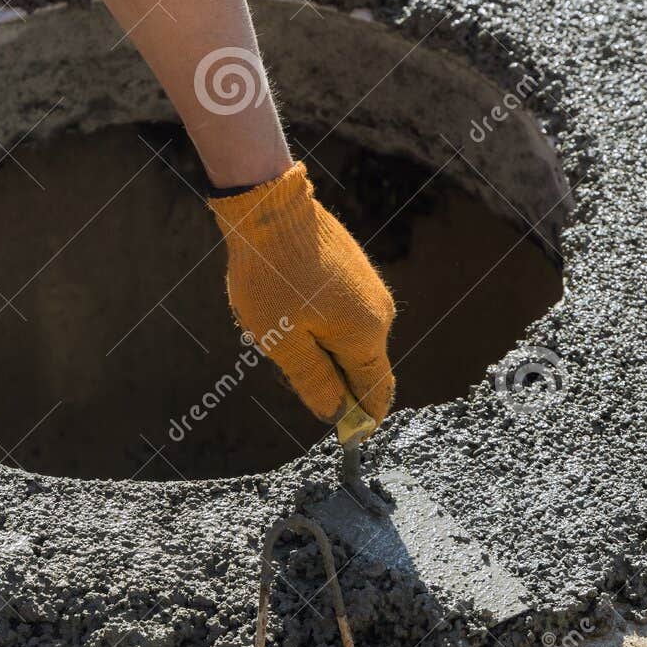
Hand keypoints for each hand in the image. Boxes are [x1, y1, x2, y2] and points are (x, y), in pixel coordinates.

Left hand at [208, 162, 395, 424]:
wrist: (269, 207)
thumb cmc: (271, 276)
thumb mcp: (280, 339)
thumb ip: (312, 380)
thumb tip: (335, 413)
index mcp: (365, 335)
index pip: (375, 392)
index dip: (363, 419)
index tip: (350, 439)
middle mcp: (377, 312)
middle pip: (362, 366)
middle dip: (333, 380)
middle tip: (290, 374)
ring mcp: (368, 287)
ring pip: (350, 337)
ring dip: (321, 348)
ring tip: (279, 331)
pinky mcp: (353, 269)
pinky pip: (342, 311)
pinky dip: (319, 323)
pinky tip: (285, 308)